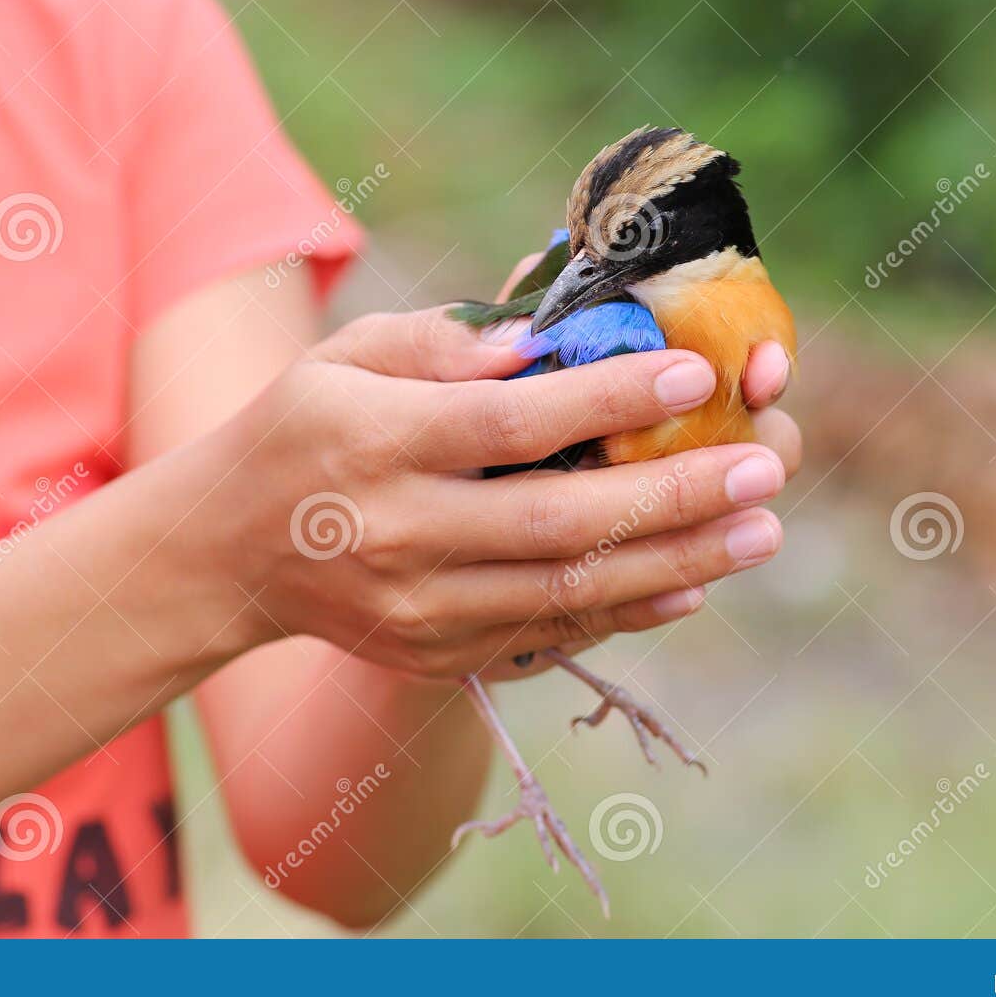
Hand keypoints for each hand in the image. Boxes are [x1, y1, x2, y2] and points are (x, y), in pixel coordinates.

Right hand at [169, 305, 796, 682]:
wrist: (228, 553)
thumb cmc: (301, 429)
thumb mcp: (345, 357)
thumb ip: (442, 346)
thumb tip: (545, 344)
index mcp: (375, 443)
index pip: (507, 423)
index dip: (606, 399)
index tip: (692, 369)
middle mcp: (400, 534)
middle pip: (557, 520)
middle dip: (674, 494)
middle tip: (767, 466)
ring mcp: (419, 607)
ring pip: (567, 589)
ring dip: (676, 560)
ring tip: (761, 529)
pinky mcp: (435, 653)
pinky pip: (548, 634)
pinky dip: (627, 611)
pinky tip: (694, 582)